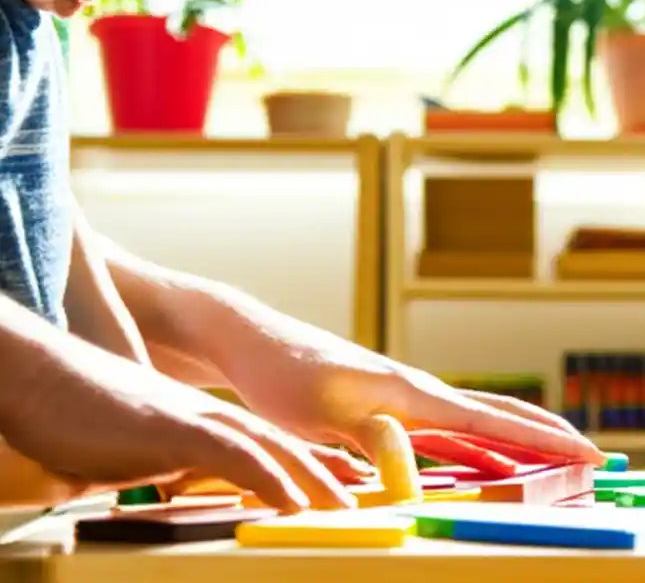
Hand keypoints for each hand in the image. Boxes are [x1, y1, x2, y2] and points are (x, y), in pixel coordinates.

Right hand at [0, 334, 361, 512]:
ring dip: (312, 478)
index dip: (308, 467)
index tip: (340, 487)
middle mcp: (211, 417)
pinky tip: (292, 500)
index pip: (270, 446)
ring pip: (270, 449)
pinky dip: (268, 479)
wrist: (39, 380)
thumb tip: (167, 488)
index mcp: (204, 423)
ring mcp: (197, 419)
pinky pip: (234, 456)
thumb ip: (160, 467)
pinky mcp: (176, 428)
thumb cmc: (76, 418)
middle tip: (362, 498)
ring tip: (345, 506)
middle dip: (325, 473)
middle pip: (283, 446)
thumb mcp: (133, 450)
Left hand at [206, 316, 603, 465]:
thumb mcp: (321, 414)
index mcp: (414, 395)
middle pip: (502, 414)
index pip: (495, 422)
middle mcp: (420, 392)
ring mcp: (407, 395)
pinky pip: (454, 424)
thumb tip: (416, 467)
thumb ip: (370, 438)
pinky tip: (486, 451)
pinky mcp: (389, 402)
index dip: (545, 442)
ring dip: (523, 435)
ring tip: (557, 453)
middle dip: (550, 436)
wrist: (252, 341)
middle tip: (595, 458)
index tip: (591, 456)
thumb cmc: (281, 377)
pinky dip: (485, 437)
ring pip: (481, 417)